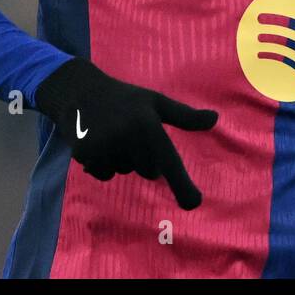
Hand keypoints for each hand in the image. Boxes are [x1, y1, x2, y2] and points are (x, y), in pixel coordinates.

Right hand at [35, 57, 217, 208]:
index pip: (169, 161)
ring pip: (125, 172)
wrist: (79, 91)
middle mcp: (127, 138)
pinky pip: (104, 175)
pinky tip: (97, 142)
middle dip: (143, 157)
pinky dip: (102, 164)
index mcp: (148, 125)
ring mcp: (104, 147)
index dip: (182, 184)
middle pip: (148, 171)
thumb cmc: (125, 98)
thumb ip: (184, 116)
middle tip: (129, 130)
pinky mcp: (85, 155)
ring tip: (111, 132)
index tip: (194, 203)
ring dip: (121, 159)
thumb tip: (215, 119)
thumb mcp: (156, 102)